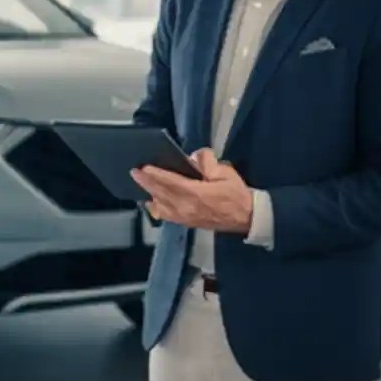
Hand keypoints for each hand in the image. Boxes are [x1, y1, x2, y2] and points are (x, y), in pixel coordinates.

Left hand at [131, 148, 253, 232]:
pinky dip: (156, 208)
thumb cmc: (235, 193)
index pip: (171, 183)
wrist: (246, 217)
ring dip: (149, 193)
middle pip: (161, 194)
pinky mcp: (186, 223)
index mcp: (197, 194)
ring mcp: (185, 218)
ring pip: (160, 206)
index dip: (156, 175)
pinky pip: (165, 216)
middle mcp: (187, 208)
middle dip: (146, 182)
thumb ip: (207, 162)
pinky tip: (150, 200)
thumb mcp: (225, 172)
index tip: (144, 168)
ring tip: (140, 183)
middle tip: (134, 172)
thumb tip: (192, 157)